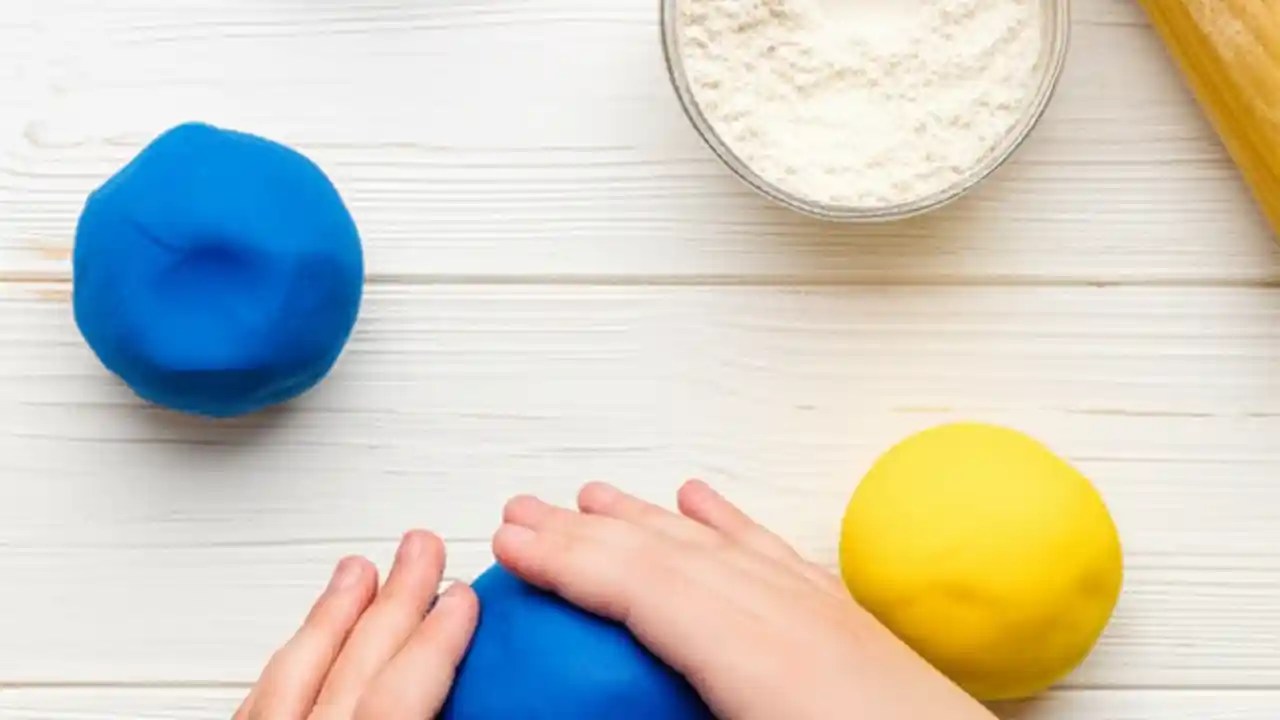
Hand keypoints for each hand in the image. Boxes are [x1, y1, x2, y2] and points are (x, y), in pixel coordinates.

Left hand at [235, 531, 477, 719]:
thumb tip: (473, 700)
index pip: (396, 699)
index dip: (435, 642)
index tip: (461, 598)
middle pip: (347, 668)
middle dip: (393, 602)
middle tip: (421, 551)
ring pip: (289, 672)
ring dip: (331, 615)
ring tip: (358, 570)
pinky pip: (253, 700)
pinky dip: (287, 660)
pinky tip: (301, 641)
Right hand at [493, 481, 994, 719]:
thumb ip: (666, 715)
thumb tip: (605, 707)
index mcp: (760, 659)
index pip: (641, 587)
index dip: (566, 561)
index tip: (512, 543)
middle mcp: (789, 616)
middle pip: (665, 551)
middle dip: (584, 528)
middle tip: (520, 511)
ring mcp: (820, 610)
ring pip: (713, 541)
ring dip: (643, 515)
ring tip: (592, 495)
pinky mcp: (843, 618)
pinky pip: (770, 550)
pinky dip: (725, 521)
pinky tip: (699, 498)